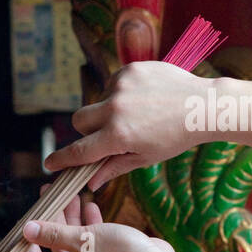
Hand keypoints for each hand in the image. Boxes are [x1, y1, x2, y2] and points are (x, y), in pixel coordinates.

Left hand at [22, 197, 184, 251]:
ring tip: (70, 194)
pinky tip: (90, 203)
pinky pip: (92, 238)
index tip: (30, 218)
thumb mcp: (83, 239)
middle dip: (51, 218)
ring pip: (74, 238)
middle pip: (54, 244)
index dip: (28, 241)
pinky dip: (88, 222)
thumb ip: (54, 233)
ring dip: (70, 216)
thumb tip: (27, 229)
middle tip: (49, 193)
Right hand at [43, 61, 217, 184]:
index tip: (49, 163)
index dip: (62, 159)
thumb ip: (114, 167)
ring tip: (139, 115)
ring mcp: (121, 86)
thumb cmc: (176, 136)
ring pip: (97, 102)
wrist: (202, 106)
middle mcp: (115, 108)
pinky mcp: (129, 70)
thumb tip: (90, 182)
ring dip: (108, 110)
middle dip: (86, 131)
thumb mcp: (146, 157)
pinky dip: (121, 94)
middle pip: (79, 121)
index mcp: (119, 135)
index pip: (79, 150)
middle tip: (107, 135)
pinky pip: (112, 85)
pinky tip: (144, 99)